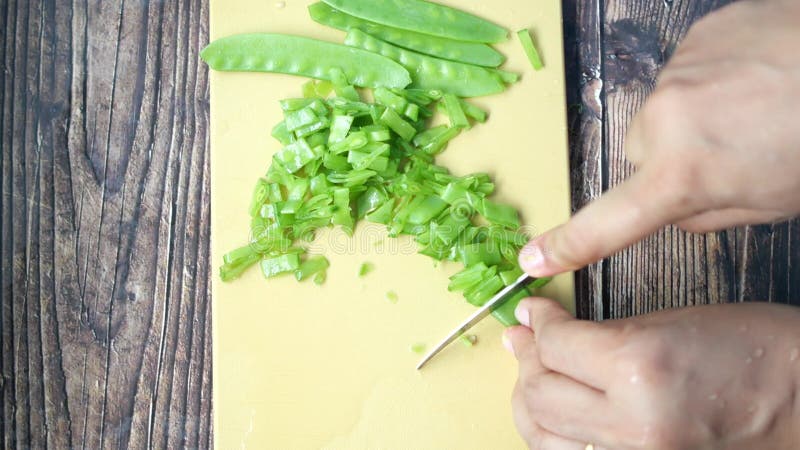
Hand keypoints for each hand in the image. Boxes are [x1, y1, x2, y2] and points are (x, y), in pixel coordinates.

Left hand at [505, 298, 799, 448]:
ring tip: (537, 374)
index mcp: (641, 370)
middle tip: (528, 338)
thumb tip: (541, 328)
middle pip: (539, 394)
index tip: (534, 312)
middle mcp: (633, 424)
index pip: (555, 346)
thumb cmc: (754, 352)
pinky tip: (559, 410)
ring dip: (531, 400)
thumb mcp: (670, 322)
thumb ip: (598, 330)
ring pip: (543, 436)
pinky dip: (555, 434)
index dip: (538, 322)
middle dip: (528, 359)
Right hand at [519, 0, 799, 276]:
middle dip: (672, 162)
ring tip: (752, 111)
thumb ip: (703, 214)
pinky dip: (710, 82)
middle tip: (728, 155)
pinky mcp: (697, 36)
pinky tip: (754, 80)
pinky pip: (685, 73)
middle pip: (641, 155)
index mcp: (682, 172)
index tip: (532, 259)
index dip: (569, 245)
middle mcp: (663, 118)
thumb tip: (673, 205)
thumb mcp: (770, 203)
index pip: (607, 222)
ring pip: (663, 113)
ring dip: (693, 119)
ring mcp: (677, 70)